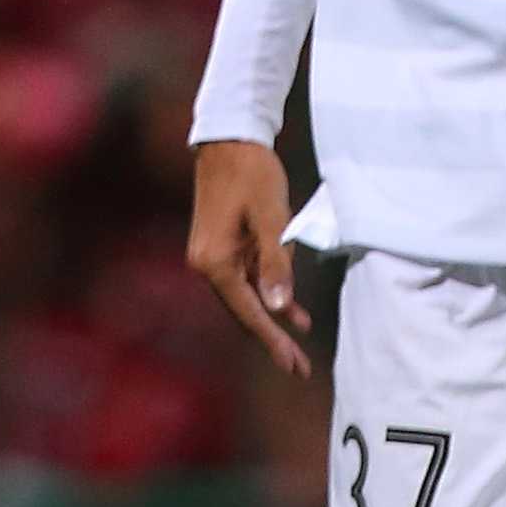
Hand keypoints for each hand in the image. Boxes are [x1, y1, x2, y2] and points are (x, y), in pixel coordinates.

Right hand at [187, 139, 312, 378]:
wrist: (230, 139)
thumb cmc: (251, 173)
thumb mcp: (271, 218)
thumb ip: (276, 264)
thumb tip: (279, 308)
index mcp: (214, 262)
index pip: (249, 312)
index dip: (273, 340)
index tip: (294, 365)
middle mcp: (206, 264)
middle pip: (244, 311)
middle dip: (273, 337)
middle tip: (299, 367)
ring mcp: (211, 255)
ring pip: (247, 296)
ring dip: (273, 316)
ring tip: (300, 343)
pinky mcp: (220, 245)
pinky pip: (246, 279)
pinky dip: (267, 292)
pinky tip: (290, 307)